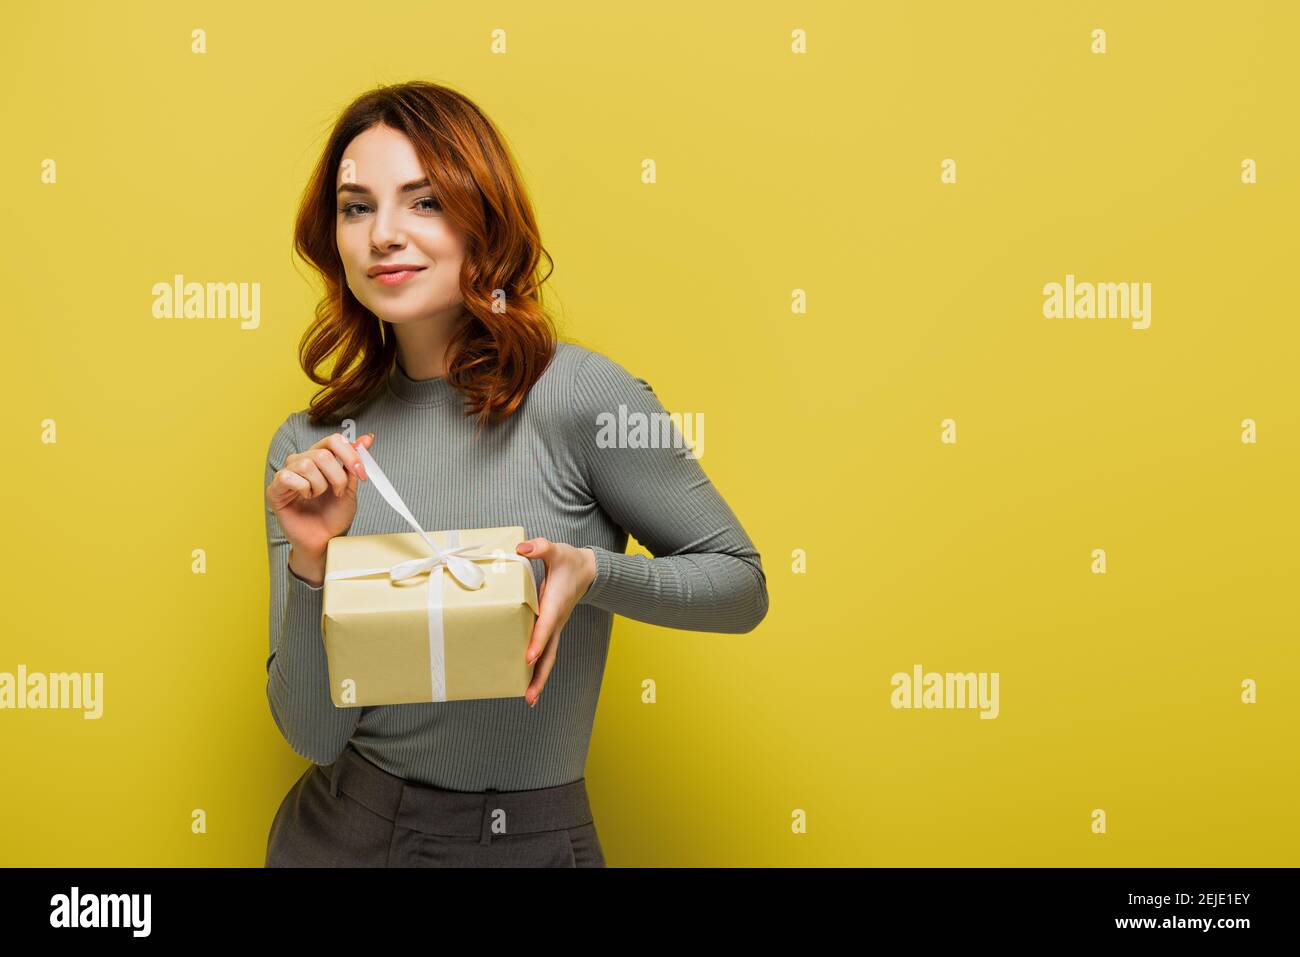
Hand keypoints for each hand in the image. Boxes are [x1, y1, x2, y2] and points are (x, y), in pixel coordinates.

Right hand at [267, 432, 374, 585]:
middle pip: (322, 454)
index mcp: (320, 458)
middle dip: (337, 476)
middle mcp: (302, 461)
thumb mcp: (350, 488)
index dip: (349, 454)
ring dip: (320, 485)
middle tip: (338, 492)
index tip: (361, 472)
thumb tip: (367, 439)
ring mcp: (288, 473)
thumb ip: (354, 464)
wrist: (325, 541)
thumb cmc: (334, 516)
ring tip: (319, 496)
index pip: (333, 440)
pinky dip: (303, 489)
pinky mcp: (276, 489)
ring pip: (306, 465)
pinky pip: (288, 476)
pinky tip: (305, 498)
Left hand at [517, 537, 596, 707]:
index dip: (536, 642)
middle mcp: (557, 621)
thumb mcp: (555, 550)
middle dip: (539, 676)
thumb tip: (521, 548)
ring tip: (528, 699)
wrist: (587, 570)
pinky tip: (527, 681)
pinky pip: (546, 652)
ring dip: (539, 678)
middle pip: (549, 654)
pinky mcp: (552, 629)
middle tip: (529, 697)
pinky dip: (538, 668)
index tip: (527, 658)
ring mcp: (556, 628)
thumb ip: (540, 547)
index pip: (545, 627)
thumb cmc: (568, 562)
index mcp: (555, 605)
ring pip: (548, 657)